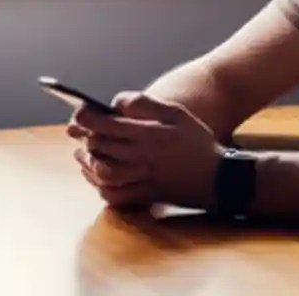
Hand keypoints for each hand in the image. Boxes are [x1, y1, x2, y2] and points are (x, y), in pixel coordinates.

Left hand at [69, 92, 223, 209]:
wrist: (218, 177)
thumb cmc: (196, 141)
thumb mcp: (177, 113)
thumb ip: (144, 104)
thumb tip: (115, 102)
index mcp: (147, 134)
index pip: (105, 125)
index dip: (86, 118)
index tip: (79, 113)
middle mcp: (141, 158)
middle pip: (99, 148)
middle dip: (86, 138)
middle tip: (83, 132)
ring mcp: (141, 179)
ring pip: (103, 173)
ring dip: (88, 163)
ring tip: (84, 153)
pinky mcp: (144, 196)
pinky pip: (114, 196)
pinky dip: (100, 187)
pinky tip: (98, 176)